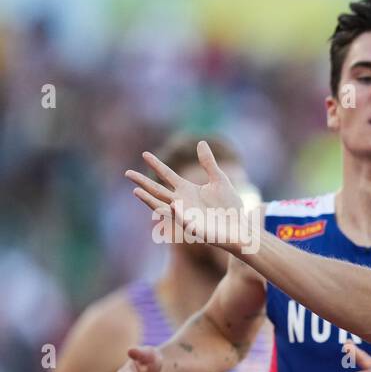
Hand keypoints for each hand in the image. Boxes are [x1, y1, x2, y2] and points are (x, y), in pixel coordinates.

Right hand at [125, 141, 254, 250]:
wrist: (240, 228)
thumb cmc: (230, 207)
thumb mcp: (219, 180)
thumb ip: (209, 163)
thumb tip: (201, 142)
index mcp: (187, 190)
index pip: (167, 175)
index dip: (156, 164)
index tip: (144, 153)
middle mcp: (183, 202)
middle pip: (158, 190)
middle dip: (143, 182)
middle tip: (127, 173)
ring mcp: (187, 216)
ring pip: (163, 207)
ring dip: (150, 200)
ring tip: (136, 191)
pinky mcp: (196, 229)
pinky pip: (185, 221)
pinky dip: (179, 214)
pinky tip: (174, 205)